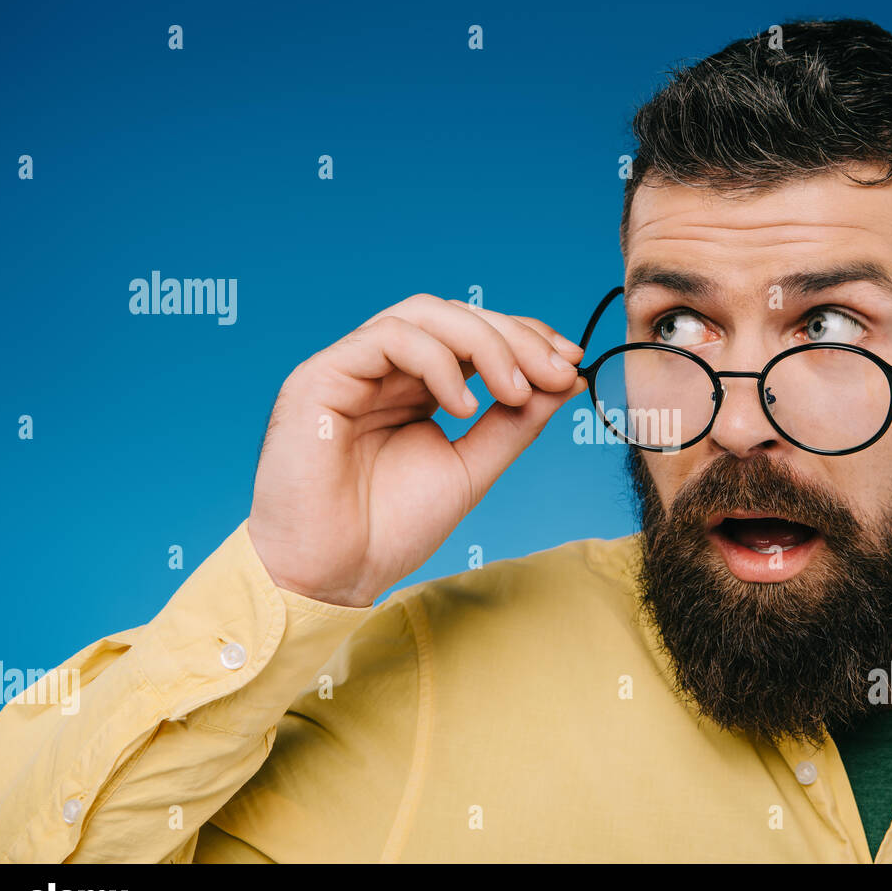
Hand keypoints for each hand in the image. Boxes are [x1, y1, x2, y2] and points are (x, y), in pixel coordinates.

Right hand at [245, 294, 584, 606]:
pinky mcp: (322, 376)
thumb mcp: (471, 468)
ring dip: (484, 343)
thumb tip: (565, 379)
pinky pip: (389, 337)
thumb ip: (513, 423)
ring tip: (515, 390)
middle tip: (556, 371)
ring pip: (425, 315)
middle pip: (454, 316)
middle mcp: (384, 370)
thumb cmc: (388, 529)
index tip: (570, 363)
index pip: (472, 337)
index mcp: (415, 388)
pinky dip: (438, 361)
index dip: (523, 339)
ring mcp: (351, 368)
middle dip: (515, 337)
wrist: (331, 575)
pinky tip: (464, 406)